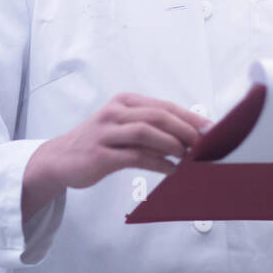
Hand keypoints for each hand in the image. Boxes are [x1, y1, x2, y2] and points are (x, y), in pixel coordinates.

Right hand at [41, 92, 209, 189]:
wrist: (60, 160)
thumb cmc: (99, 143)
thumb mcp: (123, 128)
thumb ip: (150, 129)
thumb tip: (189, 139)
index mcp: (125, 102)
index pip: (165, 106)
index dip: (190, 117)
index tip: (212, 129)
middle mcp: (115, 113)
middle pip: (158, 115)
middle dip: (186, 129)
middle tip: (205, 144)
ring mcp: (106, 133)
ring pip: (146, 132)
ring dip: (173, 144)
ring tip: (189, 157)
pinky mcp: (101, 155)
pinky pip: (135, 156)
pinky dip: (158, 163)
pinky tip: (172, 170)